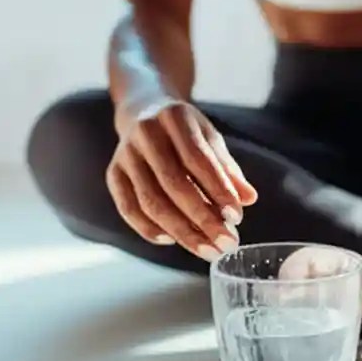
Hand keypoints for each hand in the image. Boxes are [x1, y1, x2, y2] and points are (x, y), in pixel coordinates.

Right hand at [107, 101, 257, 259]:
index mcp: (175, 117)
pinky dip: (149, 229)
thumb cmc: (185, 132)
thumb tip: (248, 199)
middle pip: (174, 184)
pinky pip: (128, 208)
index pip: (198, 159)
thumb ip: (229, 169)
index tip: (236, 218)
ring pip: (151, 201)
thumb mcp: (210, 140)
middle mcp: (145, 133)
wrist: (142, 111)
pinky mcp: (113, 172)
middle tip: (226, 244)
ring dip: (181, 231)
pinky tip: (172, 240)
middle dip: (203, 220)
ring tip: (207, 250)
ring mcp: (125, 154)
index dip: (218, 190)